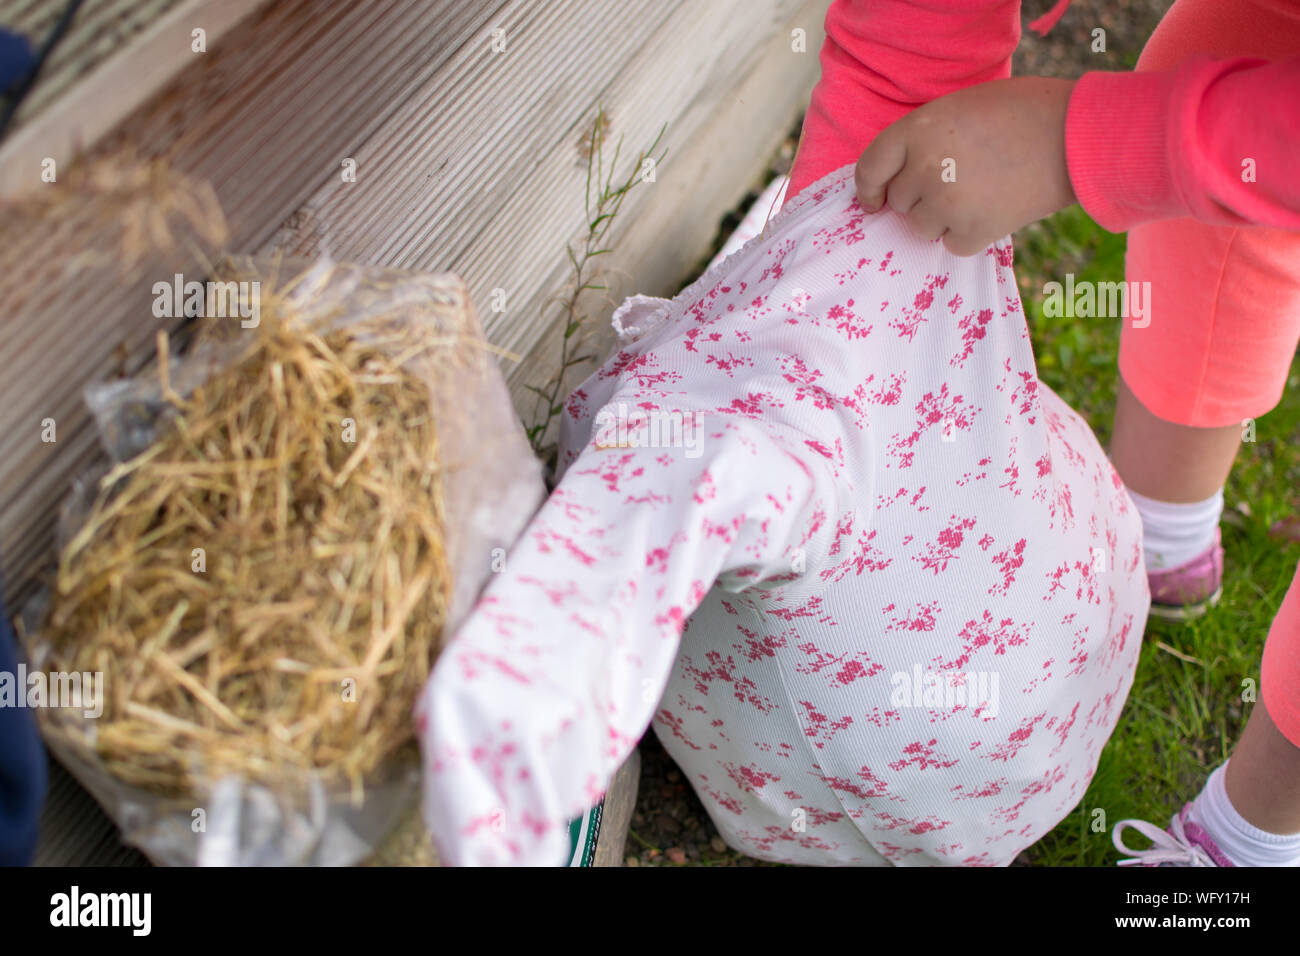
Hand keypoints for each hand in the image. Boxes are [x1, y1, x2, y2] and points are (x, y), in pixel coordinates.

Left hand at [856, 77, 1078, 255]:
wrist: (1076, 135)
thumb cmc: (1020, 113)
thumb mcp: (957, 110)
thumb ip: (921, 141)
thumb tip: (893, 183)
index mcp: (917, 130)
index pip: (869, 170)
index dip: (869, 190)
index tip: (875, 201)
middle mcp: (925, 168)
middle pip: (899, 202)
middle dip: (920, 196)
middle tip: (959, 179)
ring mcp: (947, 203)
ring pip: (921, 228)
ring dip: (942, 218)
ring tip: (978, 192)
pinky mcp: (973, 232)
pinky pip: (951, 245)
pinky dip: (968, 234)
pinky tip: (994, 208)